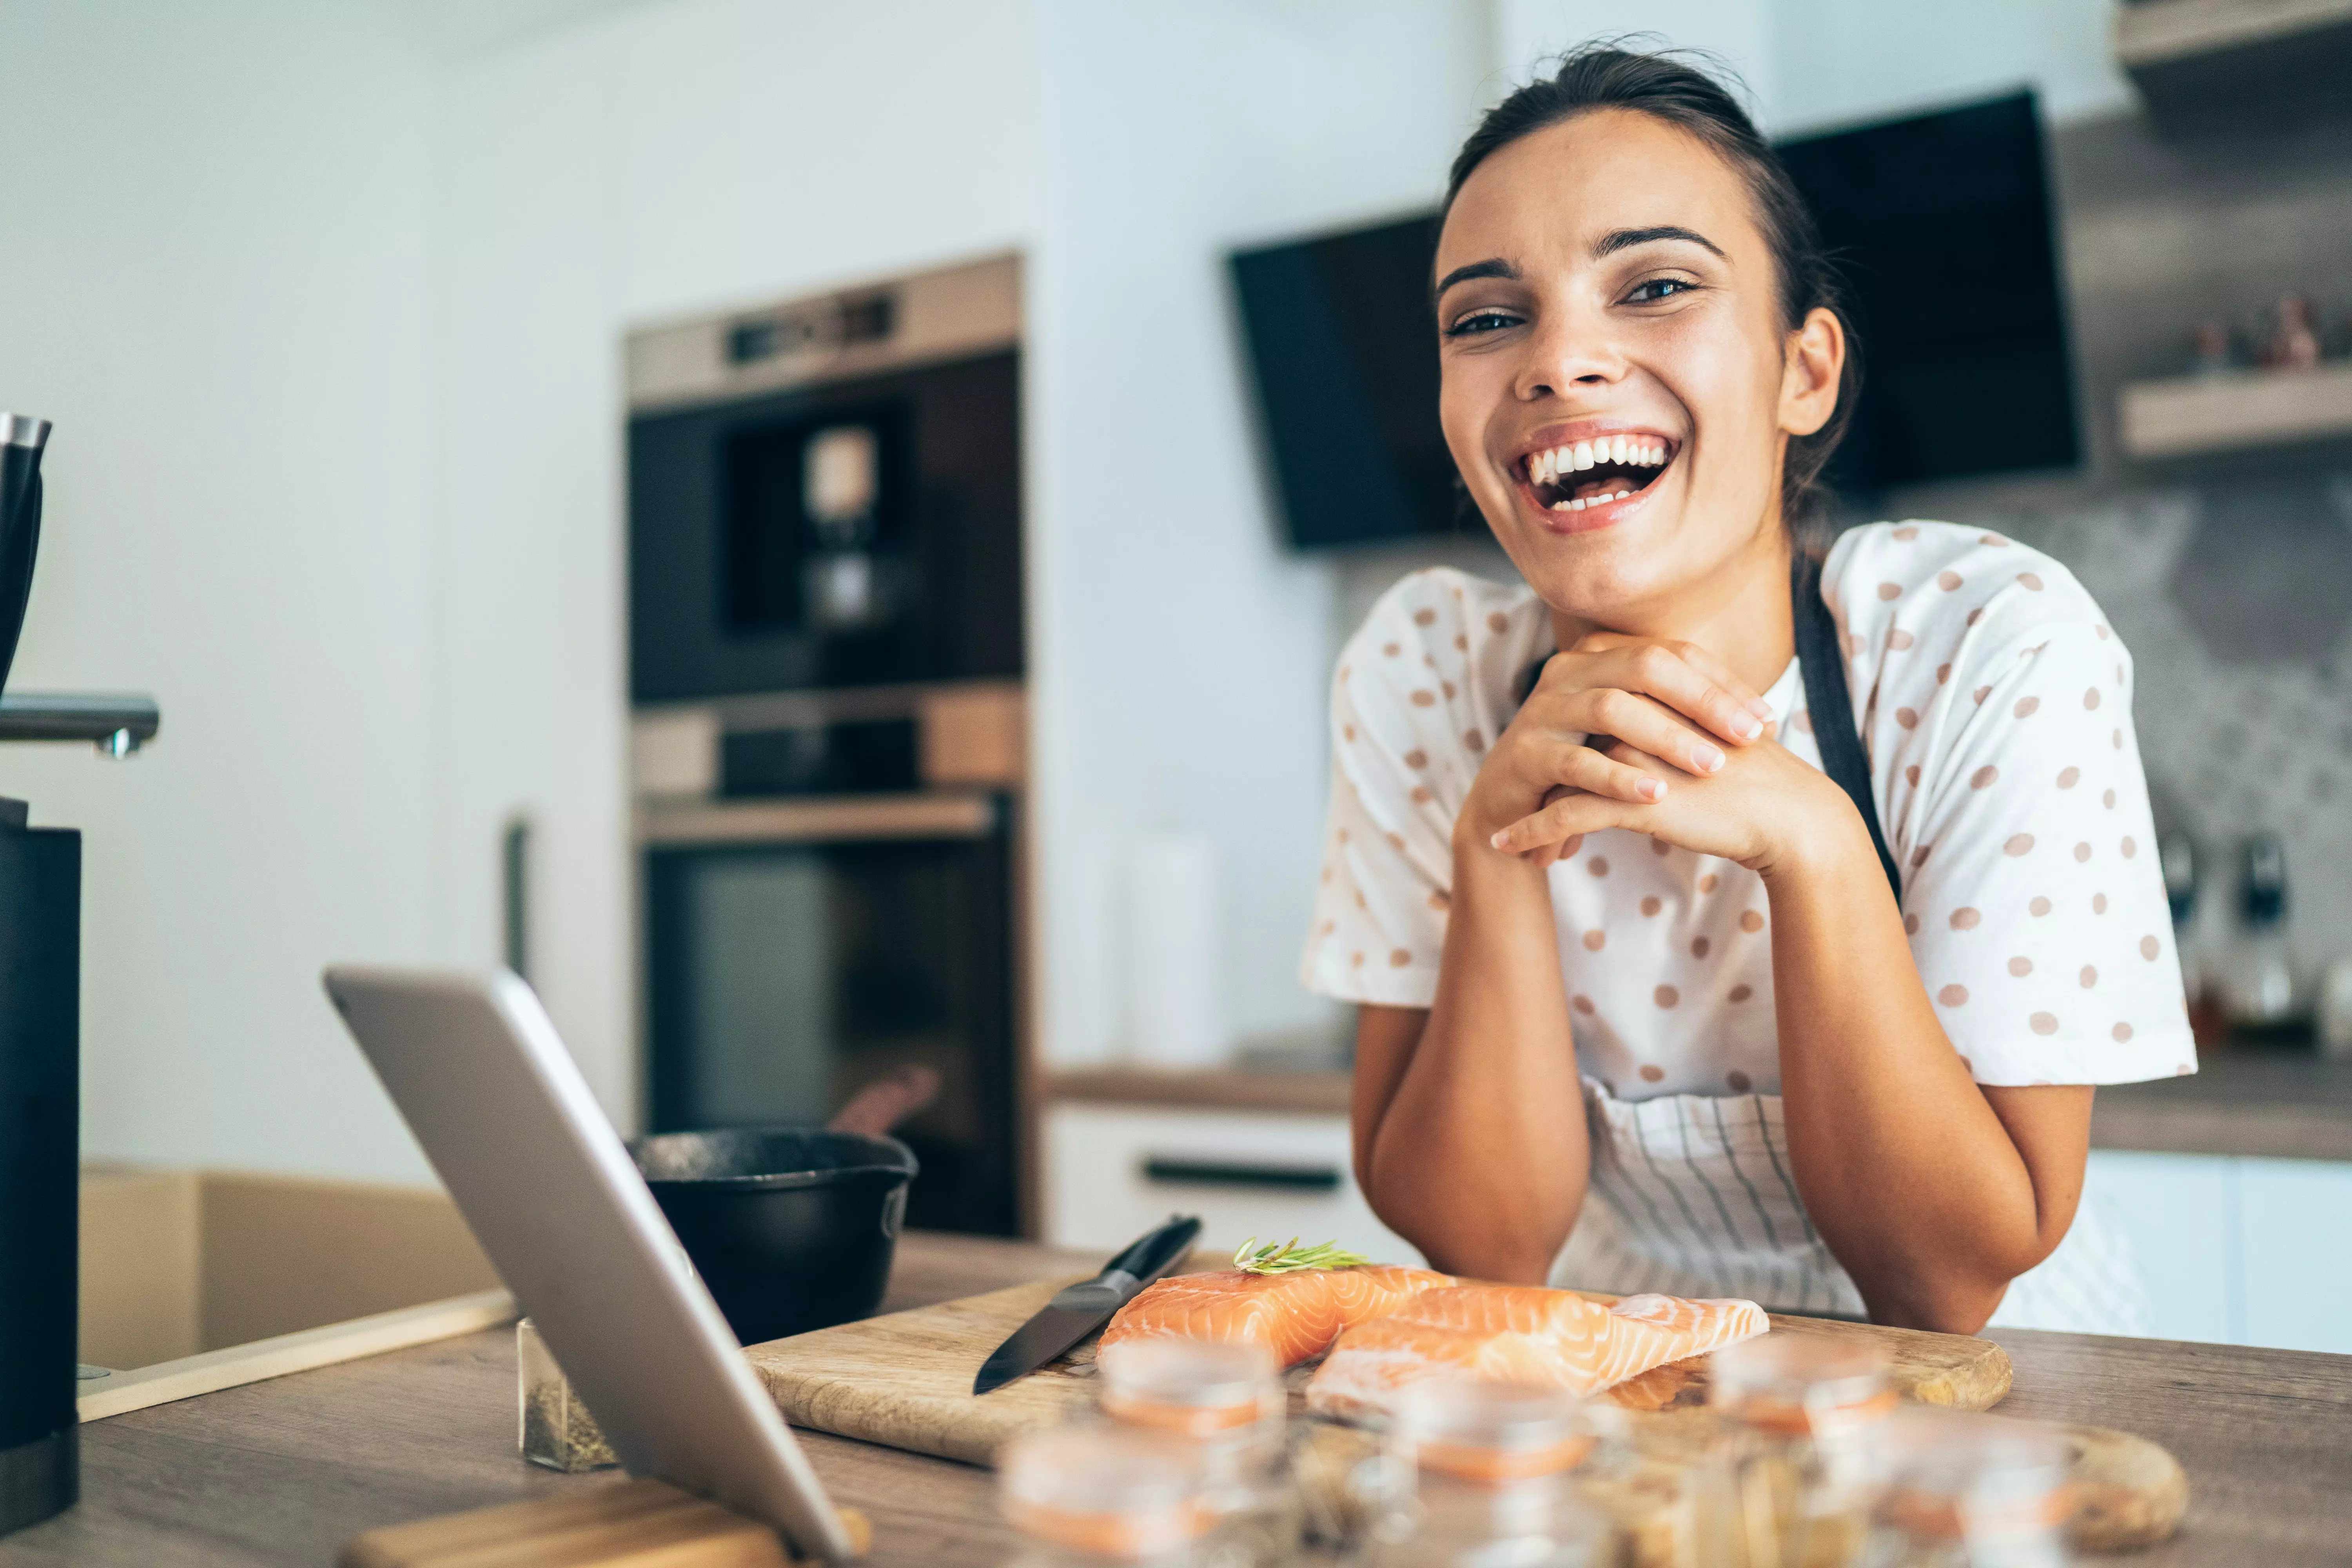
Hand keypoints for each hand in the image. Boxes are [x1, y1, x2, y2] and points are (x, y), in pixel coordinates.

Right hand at [1455, 633, 1775, 869]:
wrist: (1510, 805)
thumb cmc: (1584, 764)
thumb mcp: (1631, 731)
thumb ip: (1678, 713)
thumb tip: (1761, 716)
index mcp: (1599, 655)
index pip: (1671, 653)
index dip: (1722, 683)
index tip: (1764, 719)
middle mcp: (1569, 670)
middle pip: (1645, 666)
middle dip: (1703, 701)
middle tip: (1747, 736)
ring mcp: (1543, 709)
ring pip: (1612, 708)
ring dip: (1667, 737)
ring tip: (1711, 766)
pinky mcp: (1524, 754)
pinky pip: (1577, 762)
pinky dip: (1619, 778)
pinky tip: (1657, 794)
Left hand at [1493, 730, 1859, 876]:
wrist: (1789, 816)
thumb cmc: (1751, 782)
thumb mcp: (1698, 740)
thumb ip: (1658, 730)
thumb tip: (1615, 741)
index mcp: (1653, 693)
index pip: (1585, 710)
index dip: (1561, 745)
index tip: (1541, 776)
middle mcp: (1637, 715)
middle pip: (1565, 743)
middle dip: (1536, 780)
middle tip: (1514, 807)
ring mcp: (1634, 754)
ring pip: (1558, 780)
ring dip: (1527, 813)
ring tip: (1505, 839)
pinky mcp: (1635, 797)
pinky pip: (1564, 814)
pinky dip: (1530, 831)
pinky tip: (1506, 847)